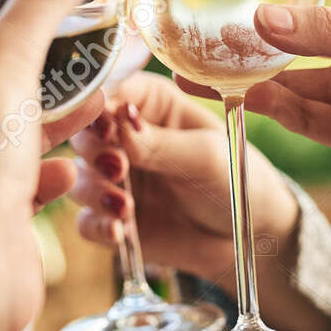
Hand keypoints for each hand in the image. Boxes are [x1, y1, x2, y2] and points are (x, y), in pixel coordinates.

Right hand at [67, 72, 295, 280]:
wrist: (251, 237)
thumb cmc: (237, 181)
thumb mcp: (204, 156)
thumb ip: (159, 142)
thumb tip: (119, 120)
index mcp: (151, 106)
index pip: (111, 94)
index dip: (100, 109)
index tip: (106, 126)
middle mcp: (127, 138)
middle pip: (84, 134)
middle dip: (94, 152)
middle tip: (118, 168)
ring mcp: (118, 180)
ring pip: (79, 178)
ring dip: (94, 190)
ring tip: (125, 208)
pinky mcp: (114, 217)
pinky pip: (86, 220)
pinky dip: (97, 225)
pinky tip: (119, 231)